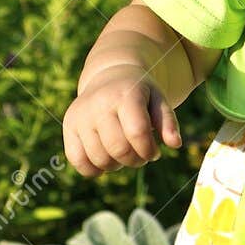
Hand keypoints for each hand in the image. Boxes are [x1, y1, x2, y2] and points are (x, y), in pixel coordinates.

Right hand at [62, 69, 181, 177]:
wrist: (110, 75)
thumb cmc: (139, 93)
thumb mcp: (158, 100)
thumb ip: (168, 122)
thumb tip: (175, 144)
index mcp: (125, 95)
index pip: (137, 133)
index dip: (149, 150)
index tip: (154, 152)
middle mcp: (99, 103)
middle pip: (119, 149)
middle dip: (135, 160)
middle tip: (140, 155)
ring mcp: (81, 115)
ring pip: (100, 159)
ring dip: (117, 165)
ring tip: (123, 152)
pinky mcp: (69, 126)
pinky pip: (77, 161)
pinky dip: (94, 169)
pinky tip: (106, 158)